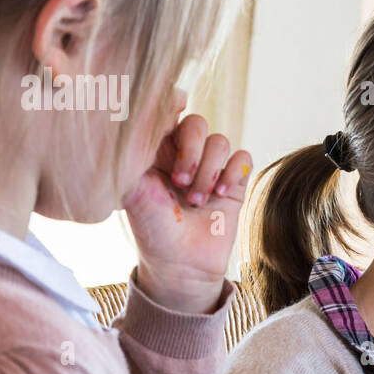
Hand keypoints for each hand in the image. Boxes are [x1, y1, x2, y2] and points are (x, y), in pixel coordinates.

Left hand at [121, 114, 252, 313]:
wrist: (180, 265)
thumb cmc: (151, 229)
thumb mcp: (132, 189)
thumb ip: (131, 154)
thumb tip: (130, 118)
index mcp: (155, 150)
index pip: (166, 112)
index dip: (171, 107)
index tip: (171, 116)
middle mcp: (184, 154)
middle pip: (196, 123)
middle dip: (191, 150)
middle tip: (179, 181)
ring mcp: (210, 168)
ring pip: (220, 142)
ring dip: (209, 170)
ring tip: (196, 201)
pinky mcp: (234, 182)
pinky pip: (242, 158)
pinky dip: (233, 172)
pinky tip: (221, 194)